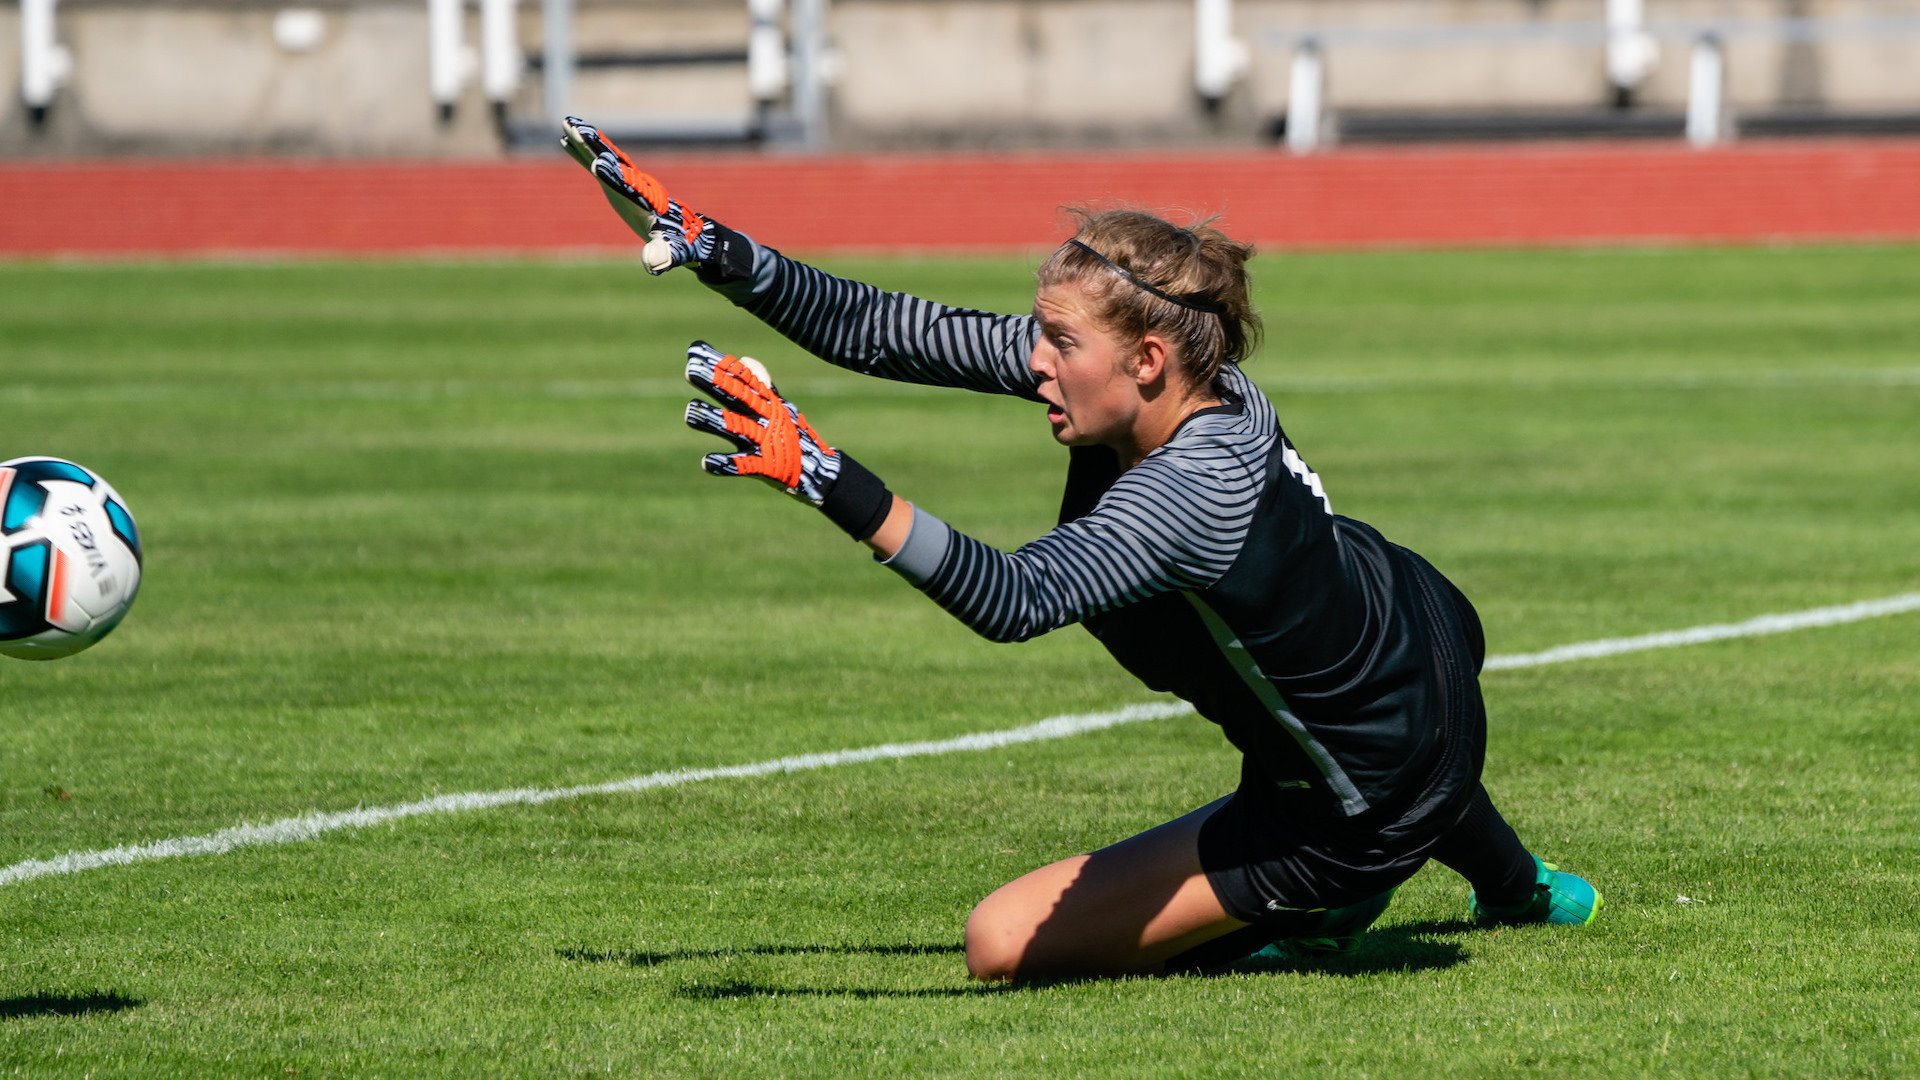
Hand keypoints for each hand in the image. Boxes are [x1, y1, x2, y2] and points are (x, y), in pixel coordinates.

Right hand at [561, 116, 720, 274]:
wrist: (685, 232)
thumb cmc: (678, 244)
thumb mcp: (672, 251)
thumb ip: (664, 255)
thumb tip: (654, 265)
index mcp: (643, 199)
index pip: (626, 185)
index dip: (612, 176)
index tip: (598, 164)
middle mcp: (634, 184)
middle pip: (612, 161)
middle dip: (595, 147)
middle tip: (576, 128)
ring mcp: (626, 180)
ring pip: (603, 154)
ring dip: (586, 140)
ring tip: (567, 123)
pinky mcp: (619, 182)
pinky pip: (598, 162)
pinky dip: (582, 152)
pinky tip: (565, 142)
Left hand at [684, 342, 842, 504]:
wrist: (818, 469)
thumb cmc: (790, 434)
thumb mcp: (777, 405)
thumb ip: (758, 383)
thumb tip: (743, 358)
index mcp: (765, 400)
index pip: (741, 376)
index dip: (719, 363)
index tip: (696, 349)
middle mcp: (764, 416)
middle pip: (735, 396)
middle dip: (713, 382)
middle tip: (689, 369)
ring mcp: (763, 441)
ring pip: (734, 427)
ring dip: (712, 420)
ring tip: (690, 412)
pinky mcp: (764, 467)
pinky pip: (741, 466)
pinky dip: (725, 465)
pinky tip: (705, 463)